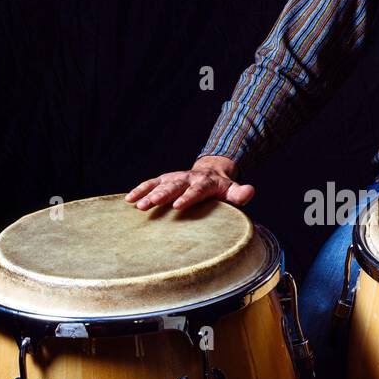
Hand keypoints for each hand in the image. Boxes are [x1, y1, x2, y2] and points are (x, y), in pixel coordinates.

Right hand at [125, 154, 254, 210]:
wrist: (210, 173)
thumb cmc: (221, 189)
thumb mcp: (232, 191)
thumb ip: (239, 193)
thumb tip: (250, 191)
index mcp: (205, 183)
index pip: (196, 190)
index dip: (187, 197)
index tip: (177, 206)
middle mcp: (187, 178)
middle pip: (174, 186)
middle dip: (162, 195)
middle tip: (151, 205)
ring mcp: (174, 178)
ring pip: (159, 184)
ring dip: (147, 194)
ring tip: (137, 205)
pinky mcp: (164, 180)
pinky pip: (150, 184)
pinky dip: (139, 190)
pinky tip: (128, 200)